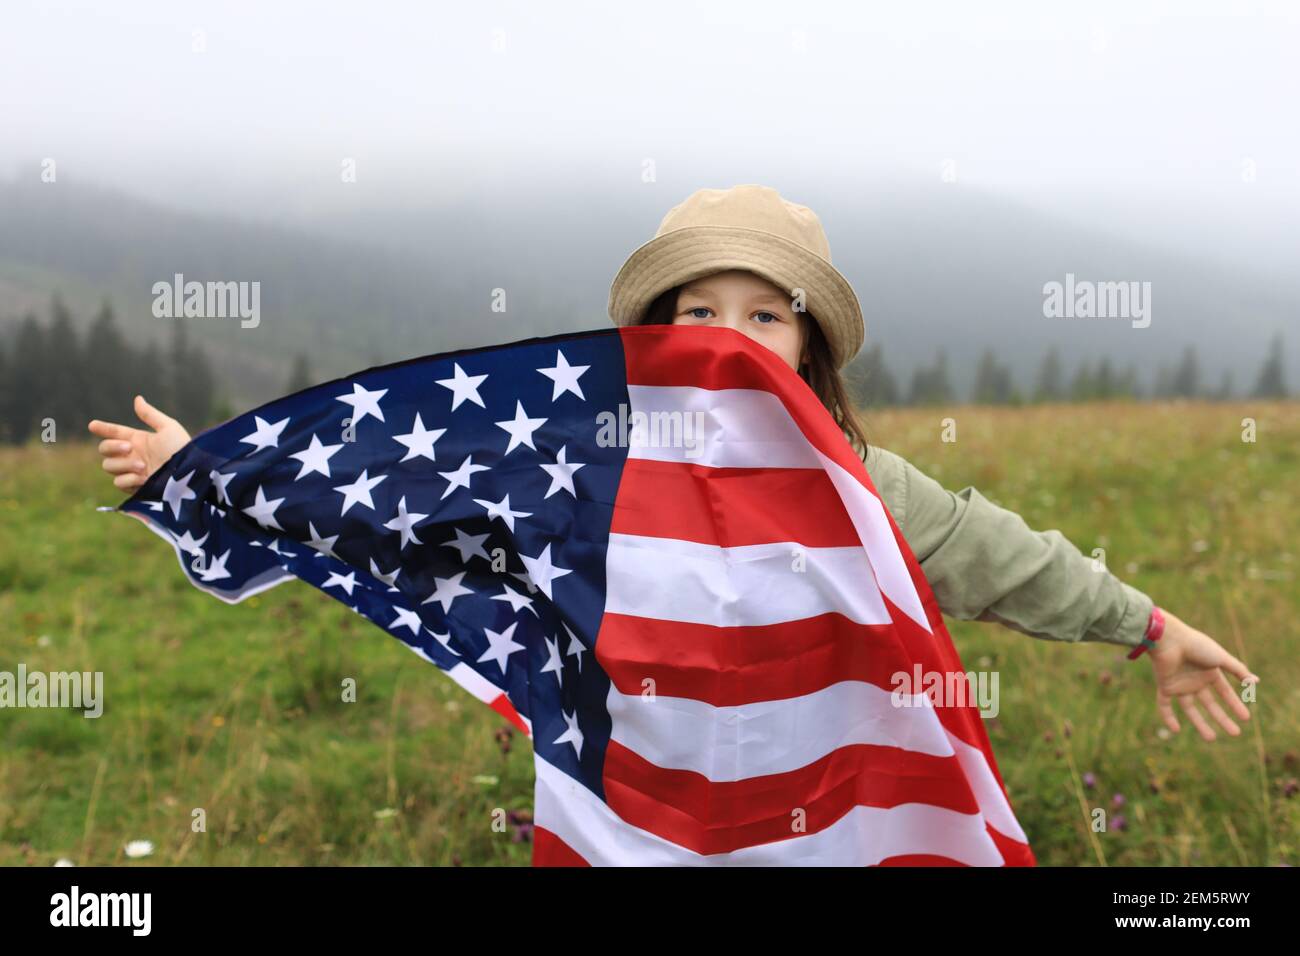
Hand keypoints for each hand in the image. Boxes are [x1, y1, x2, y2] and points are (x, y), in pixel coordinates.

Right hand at [87, 395, 191, 491]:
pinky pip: (118, 482)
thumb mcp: (168, 428)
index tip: (93, 425)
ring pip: (109, 466)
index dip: (103, 428)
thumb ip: (150, 415)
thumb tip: (137, 399)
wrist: (189, 474)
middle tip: (129, 447)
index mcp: (138, 440)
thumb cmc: (182, 449)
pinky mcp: (134, 487)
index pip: (114, 432)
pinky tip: (143, 478)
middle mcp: (132, 455)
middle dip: (112, 446)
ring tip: (143, 466)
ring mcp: (132, 472)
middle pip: (104, 449)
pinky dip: (128, 479)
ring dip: (123, 464)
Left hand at [1147, 608, 1259, 740]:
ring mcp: (1180, 684)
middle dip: (1222, 718)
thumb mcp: (1221, 658)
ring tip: (1212, 738)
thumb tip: (1256, 682)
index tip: (1245, 718)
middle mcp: (1195, 680)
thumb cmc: (1196, 645)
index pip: (1225, 692)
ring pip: (1190, 708)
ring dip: (1200, 723)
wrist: (1169, 639)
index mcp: (1209, 672)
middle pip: (1210, 704)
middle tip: (1235, 733)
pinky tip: (1176, 730)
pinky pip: (1164, 705)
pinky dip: (1168, 717)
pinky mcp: (1165, 686)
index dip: (1235, 705)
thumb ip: (1238, 670)